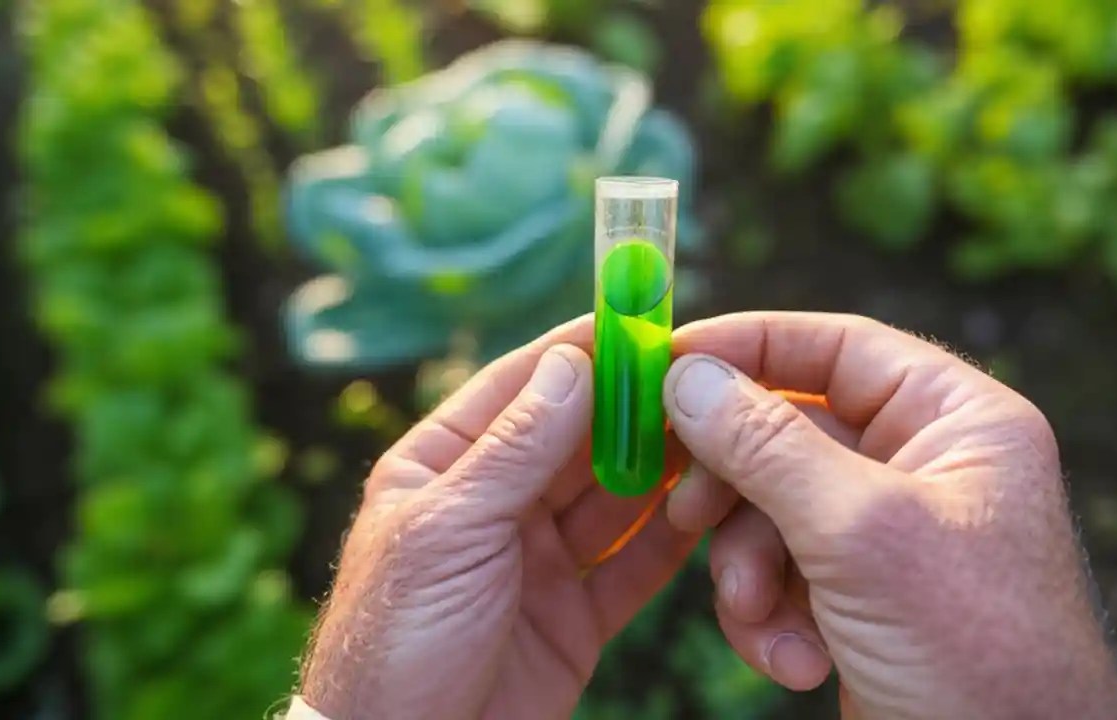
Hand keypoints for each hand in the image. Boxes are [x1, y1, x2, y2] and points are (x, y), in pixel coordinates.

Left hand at [300, 317, 698, 719]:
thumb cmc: (397, 639)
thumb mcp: (451, 530)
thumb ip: (516, 448)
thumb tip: (570, 362)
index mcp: (443, 467)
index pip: (521, 388)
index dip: (582, 351)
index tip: (642, 319)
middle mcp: (493, 504)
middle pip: (578, 439)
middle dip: (635, 409)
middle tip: (701, 378)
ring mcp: (537, 559)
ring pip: (615, 496)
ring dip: (663, 469)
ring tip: (719, 436)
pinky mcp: (574, 614)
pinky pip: (633, 563)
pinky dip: (672, 537)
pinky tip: (711, 508)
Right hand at [663, 313, 1116, 718]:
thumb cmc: (975, 655)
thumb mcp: (862, 535)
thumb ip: (768, 446)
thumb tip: (687, 374)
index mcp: (955, 421)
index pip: (836, 347)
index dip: (748, 347)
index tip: (666, 362)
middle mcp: (923, 465)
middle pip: (786, 431)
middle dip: (736, 489)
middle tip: (685, 511)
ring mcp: (889, 535)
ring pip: (768, 509)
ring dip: (748, 570)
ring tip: (763, 619)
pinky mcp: (860, 596)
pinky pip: (780, 572)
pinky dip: (770, 616)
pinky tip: (796, 662)